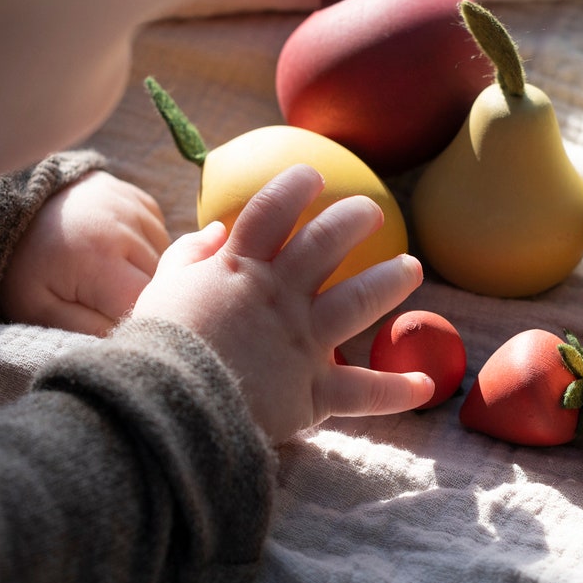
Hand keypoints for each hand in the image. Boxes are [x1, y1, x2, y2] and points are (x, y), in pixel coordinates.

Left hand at [1, 171, 170, 335]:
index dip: (137, 321)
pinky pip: (162, 237)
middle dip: (141, 299)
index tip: (114, 324)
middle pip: (163, 282)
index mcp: (100, 258)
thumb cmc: (25, 269)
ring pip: (166, 260)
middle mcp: (125, 227)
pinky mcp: (141, 200)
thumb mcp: (38, 309)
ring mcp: (135, 208)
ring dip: (146, 276)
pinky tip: (119, 255)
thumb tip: (127, 337)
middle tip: (106, 302)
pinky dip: (147, 253)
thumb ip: (84, 329)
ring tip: (109, 277)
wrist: (12, 210)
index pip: (148, 305)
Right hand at [128, 164, 435, 442]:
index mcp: (238, 269)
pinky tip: (426, 386)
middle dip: (354, 221)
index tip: (313, 176)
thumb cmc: (155, 348)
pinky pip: (364, 392)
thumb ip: (189, 256)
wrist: (165, 406)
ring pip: (358, 302)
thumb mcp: (160, 289)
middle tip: (373, 213)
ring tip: (412, 268)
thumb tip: (218, 230)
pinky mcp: (313, 391)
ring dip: (390, 282)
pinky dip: (396, 390)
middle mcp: (278, 296)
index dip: (295, 186)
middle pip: (326, 244)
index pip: (272, 210)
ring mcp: (301, 342)